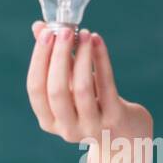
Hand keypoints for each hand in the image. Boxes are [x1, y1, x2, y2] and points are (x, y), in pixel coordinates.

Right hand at [27, 21, 152, 145]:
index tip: (46, 34)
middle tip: (65, 31)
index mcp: (49, 121)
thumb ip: (54, 59)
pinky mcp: (114, 119)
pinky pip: (106, 85)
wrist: (127, 135)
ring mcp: (91, 127)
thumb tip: (39, 27)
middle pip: (56, 90)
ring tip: (85, 33)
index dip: (39, 60)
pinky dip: (101, 59)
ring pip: (82, 88)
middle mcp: (67, 129)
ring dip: (82, 56)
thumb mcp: (70, 85)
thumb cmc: (93, 105)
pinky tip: (98, 41)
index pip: (35, 89)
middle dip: (59, 56)